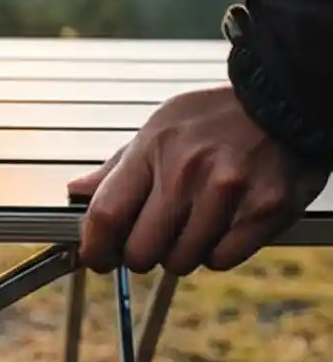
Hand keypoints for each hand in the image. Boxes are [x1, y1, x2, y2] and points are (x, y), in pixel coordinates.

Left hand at [68, 85, 329, 274]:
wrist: (286, 100)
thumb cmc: (216, 117)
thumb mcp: (159, 128)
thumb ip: (118, 167)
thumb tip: (76, 192)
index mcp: (153, 150)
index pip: (106, 215)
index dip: (94, 247)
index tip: (95, 257)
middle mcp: (188, 174)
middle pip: (141, 250)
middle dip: (138, 255)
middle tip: (149, 241)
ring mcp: (228, 194)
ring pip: (181, 261)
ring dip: (180, 253)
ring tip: (191, 224)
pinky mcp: (264, 212)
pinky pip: (221, 260)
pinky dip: (215, 253)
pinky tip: (220, 227)